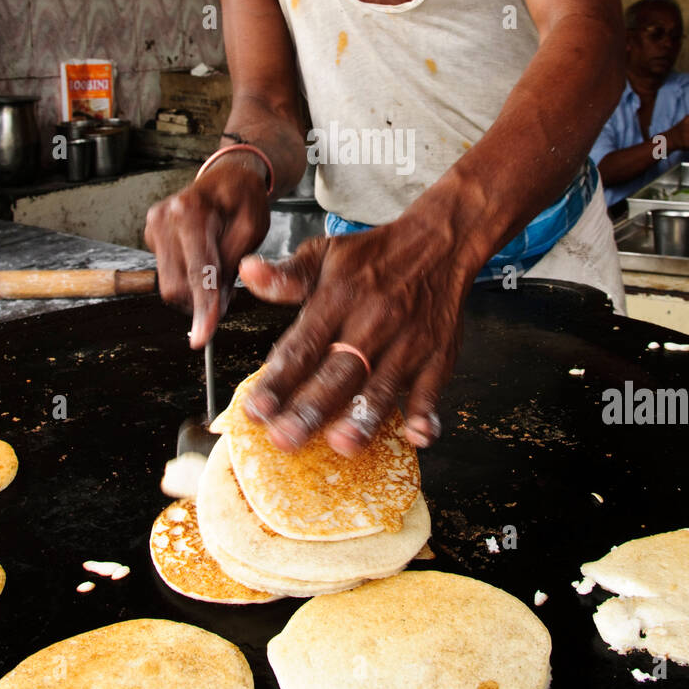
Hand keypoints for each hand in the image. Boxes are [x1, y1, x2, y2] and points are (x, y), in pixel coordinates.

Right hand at [144, 160, 270, 347]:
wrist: (227, 175)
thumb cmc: (243, 198)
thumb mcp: (252, 229)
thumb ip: (233, 265)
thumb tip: (216, 305)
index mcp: (192, 211)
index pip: (197, 272)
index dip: (202, 308)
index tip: (202, 338)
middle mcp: (165, 218)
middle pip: (176, 285)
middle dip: (201, 301)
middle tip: (229, 294)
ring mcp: (154, 226)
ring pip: (169, 284)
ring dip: (194, 291)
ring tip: (218, 273)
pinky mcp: (151, 235)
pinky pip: (167, 272)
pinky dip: (187, 276)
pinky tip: (202, 259)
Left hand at [238, 216, 474, 457]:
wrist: (440, 242)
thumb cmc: (374, 256)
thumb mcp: (325, 254)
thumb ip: (286, 275)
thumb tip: (248, 271)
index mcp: (338, 298)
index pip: (302, 345)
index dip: (277, 379)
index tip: (255, 409)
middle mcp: (372, 321)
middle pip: (338, 372)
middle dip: (310, 408)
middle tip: (285, 439)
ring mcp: (408, 340)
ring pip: (382, 385)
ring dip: (362, 417)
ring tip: (342, 445)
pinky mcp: (438, 354)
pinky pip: (432, 387)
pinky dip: (426, 412)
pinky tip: (416, 435)